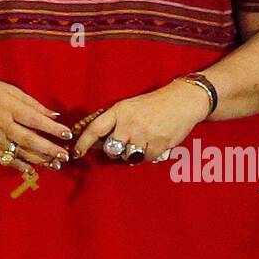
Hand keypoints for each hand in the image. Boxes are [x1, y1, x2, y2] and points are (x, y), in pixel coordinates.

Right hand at [0, 72, 71, 173]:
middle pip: (27, 139)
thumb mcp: (12, 90)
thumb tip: (54, 116)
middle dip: (48, 148)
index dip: (51, 128)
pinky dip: (19, 165)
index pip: (33, 119)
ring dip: (38, 160)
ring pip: (18, 152)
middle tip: (65, 155)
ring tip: (55, 164)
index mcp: (7, 106)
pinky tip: (33, 169)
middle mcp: (0, 123)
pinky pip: (5, 158)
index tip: (67, 134)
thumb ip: (33, 104)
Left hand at [72, 81, 210, 162]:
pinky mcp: (158, 144)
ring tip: (143, 139)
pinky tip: (154, 141)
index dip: (83, 142)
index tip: (76, 152)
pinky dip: (149, 153)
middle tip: (125, 142)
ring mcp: (144, 134)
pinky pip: (146, 158)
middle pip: (111, 149)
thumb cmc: (153, 104)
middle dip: (115, 150)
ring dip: (133, 152)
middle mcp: (129, 123)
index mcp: (119, 111)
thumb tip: (96, 141)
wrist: (182, 100)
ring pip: (128, 156)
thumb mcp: (129, 106)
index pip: (95, 128)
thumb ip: (113, 122)